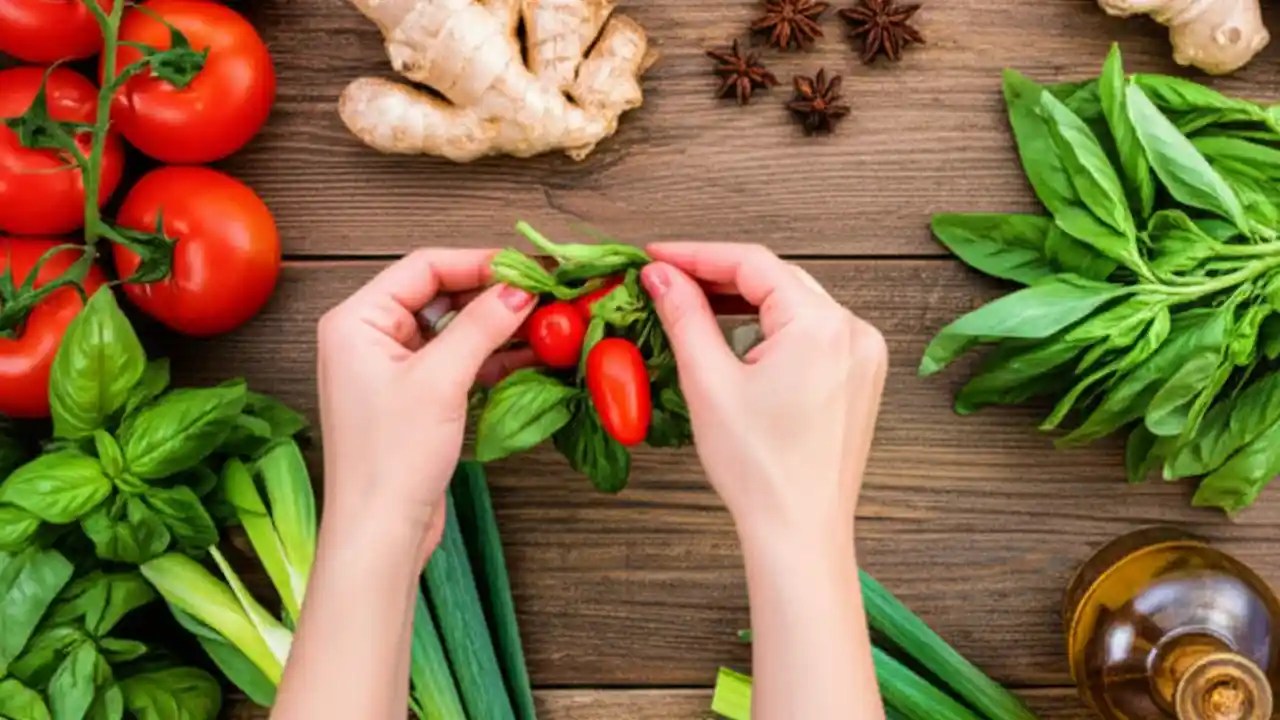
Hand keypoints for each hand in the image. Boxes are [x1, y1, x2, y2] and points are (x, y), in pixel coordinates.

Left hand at [316, 249, 534, 560]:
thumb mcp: (440, 381)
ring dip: (499, 327)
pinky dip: (493, 358)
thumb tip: (520, 288)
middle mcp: (369, 338)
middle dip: (495, 295)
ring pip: (455, 330)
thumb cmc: (390, 459)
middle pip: (442, 295)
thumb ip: (481, 326)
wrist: (380, 533)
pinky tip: (532, 356)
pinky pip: (458, 362)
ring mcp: (393, 369)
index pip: (425, 267)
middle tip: (545, 294)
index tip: (528, 268)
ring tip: (548, 323)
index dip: (480, 262)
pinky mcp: (415, 398)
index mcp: (357, 320)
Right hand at [640, 243, 887, 543]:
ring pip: (795, 303)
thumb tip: (661, 274)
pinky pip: (812, 331)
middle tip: (668, 278)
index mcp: (821, 326)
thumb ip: (684, 316)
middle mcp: (853, 331)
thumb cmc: (758, 469)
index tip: (657, 256)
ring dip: (746, 299)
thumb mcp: (709, 382)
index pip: (752, 263)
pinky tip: (738, 334)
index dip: (698, 254)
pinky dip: (773, 326)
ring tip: (695, 304)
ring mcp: (863, 354)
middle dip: (720, 275)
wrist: (798, 530)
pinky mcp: (860, 376)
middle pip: (777, 278)